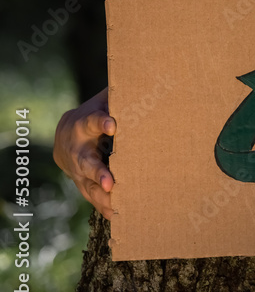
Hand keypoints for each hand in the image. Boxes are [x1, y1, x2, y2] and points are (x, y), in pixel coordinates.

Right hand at [53, 87, 115, 219]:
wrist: (67, 133)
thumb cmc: (98, 112)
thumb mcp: (106, 100)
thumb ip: (123, 95)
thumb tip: (151, 76)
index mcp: (84, 123)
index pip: (92, 120)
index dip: (101, 122)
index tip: (113, 125)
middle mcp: (77, 148)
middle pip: (85, 161)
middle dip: (97, 172)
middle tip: (110, 182)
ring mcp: (76, 169)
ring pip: (86, 184)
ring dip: (101, 196)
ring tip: (117, 205)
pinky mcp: (81, 182)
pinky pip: (91, 196)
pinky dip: (103, 206)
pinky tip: (118, 215)